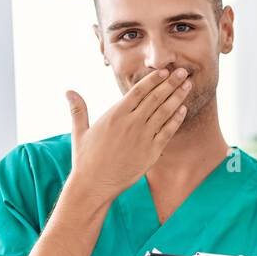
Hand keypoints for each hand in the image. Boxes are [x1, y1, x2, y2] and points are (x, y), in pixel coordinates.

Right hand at [65, 67, 192, 203]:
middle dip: (171, 83)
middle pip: (155, 98)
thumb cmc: (86, 159)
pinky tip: (183, 110)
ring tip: (188, 85)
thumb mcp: (80, 131)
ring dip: (177, 97)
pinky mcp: (151, 152)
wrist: (95, 184)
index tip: (164, 71)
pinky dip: (176, 120)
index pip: (138, 91)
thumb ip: (78, 109)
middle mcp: (131, 123)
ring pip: (164, 112)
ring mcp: (143, 137)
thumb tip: (68, 91)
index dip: (153, 80)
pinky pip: (167, 132)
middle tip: (183, 72)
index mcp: (115, 114)